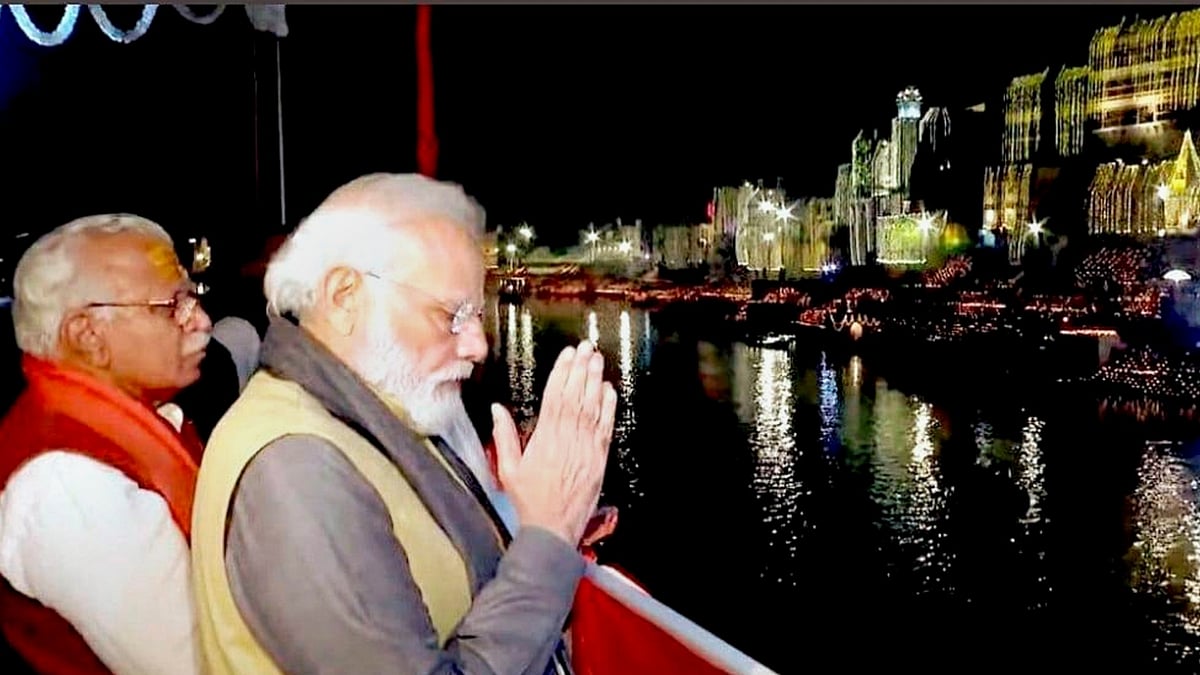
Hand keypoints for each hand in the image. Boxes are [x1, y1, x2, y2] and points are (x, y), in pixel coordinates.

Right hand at [492, 341, 616, 546]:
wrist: (554, 527)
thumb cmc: (530, 499)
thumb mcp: (508, 468)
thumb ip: (504, 436)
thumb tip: (497, 409)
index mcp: (544, 437)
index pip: (555, 396)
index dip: (562, 372)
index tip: (566, 354)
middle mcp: (568, 438)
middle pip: (576, 395)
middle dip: (581, 369)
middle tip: (586, 348)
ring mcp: (586, 447)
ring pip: (592, 406)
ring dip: (595, 381)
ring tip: (597, 361)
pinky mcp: (599, 457)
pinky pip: (605, 426)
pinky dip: (608, 407)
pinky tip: (609, 390)